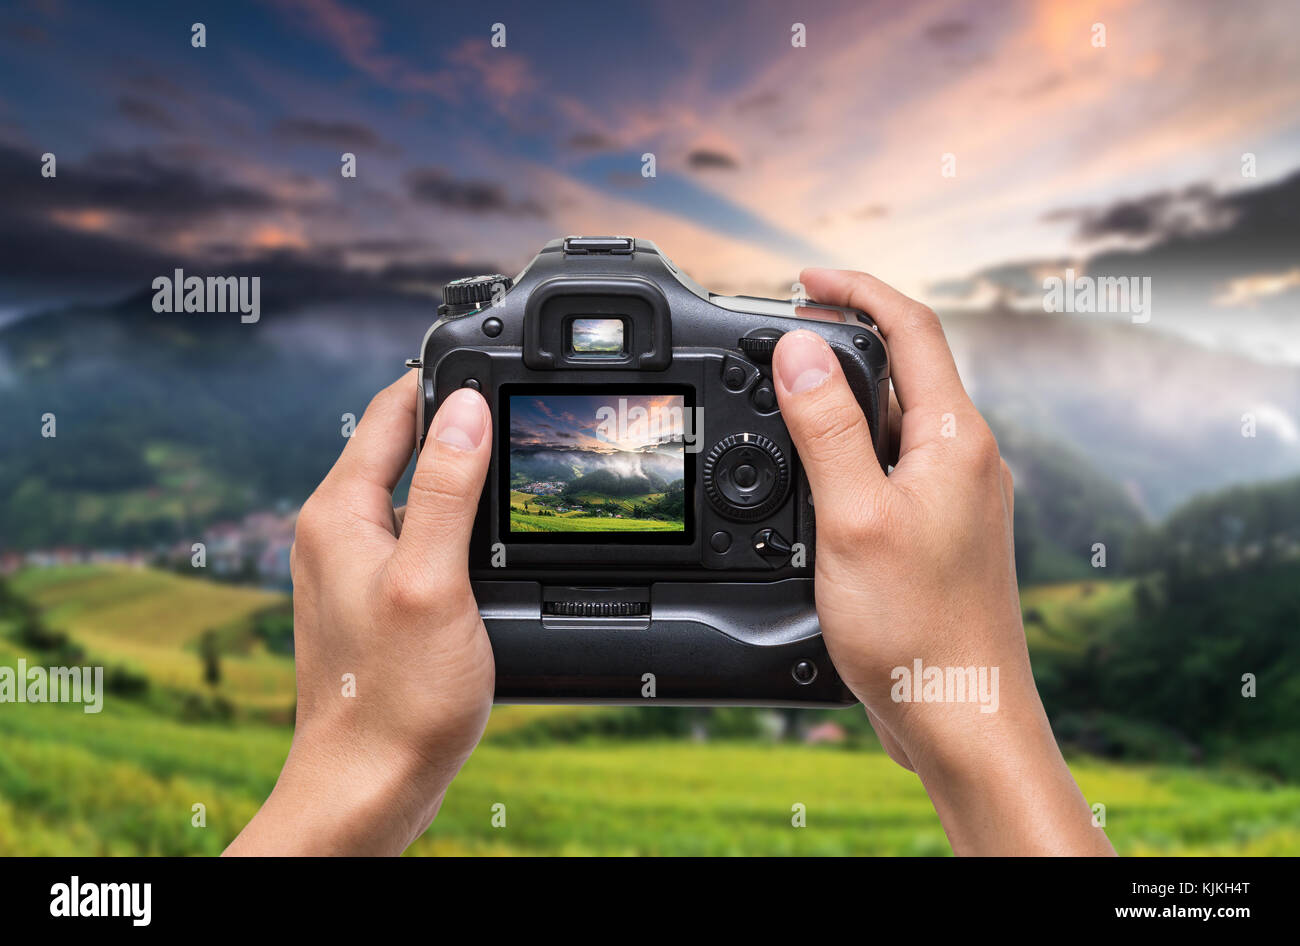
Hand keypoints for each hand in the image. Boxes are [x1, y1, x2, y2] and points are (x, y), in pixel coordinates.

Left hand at [226, 372, 493, 854]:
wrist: (368, 784)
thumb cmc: (396, 697)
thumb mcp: (433, 579)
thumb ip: (447, 488)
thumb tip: (464, 405)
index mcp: (338, 512)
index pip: (390, 408)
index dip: (442, 377)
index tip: (495, 358)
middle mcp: (336, 531)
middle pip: (402, 444)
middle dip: (458, 421)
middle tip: (521, 410)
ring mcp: (353, 566)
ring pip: (414, 491)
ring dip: (460, 473)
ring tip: (516, 465)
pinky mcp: (375, 598)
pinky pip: (418, 534)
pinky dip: (456, 522)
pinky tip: (492, 540)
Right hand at [773, 270, 1113, 855]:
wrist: (963, 717)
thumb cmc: (920, 631)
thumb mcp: (853, 518)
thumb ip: (826, 428)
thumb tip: (799, 348)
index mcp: (956, 440)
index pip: (911, 327)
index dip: (856, 290)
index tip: (804, 279)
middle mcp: (969, 458)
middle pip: (909, 365)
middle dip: (847, 335)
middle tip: (784, 330)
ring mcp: (959, 495)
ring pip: (900, 417)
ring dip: (846, 393)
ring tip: (787, 395)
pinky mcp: (942, 531)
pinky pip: (896, 462)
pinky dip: (853, 447)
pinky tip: (816, 474)